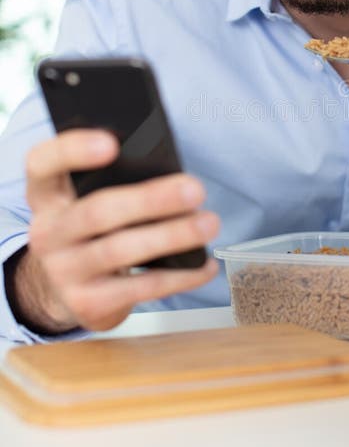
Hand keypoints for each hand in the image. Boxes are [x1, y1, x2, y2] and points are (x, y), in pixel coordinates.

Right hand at [13, 129, 219, 332]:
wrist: (62, 292)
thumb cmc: (90, 231)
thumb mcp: (84, 201)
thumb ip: (112, 182)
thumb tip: (174, 178)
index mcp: (47, 195)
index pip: (42, 164)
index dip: (73, 150)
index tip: (111, 143)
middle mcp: (48, 232)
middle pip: (97, 211)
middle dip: (151, 199)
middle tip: (195, 190)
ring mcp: (64, 271)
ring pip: (120, 251)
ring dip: (172, 236)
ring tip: (208, 224)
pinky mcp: (88, 303)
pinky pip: (141, 287)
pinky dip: (180, 276)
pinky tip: (203, 265)